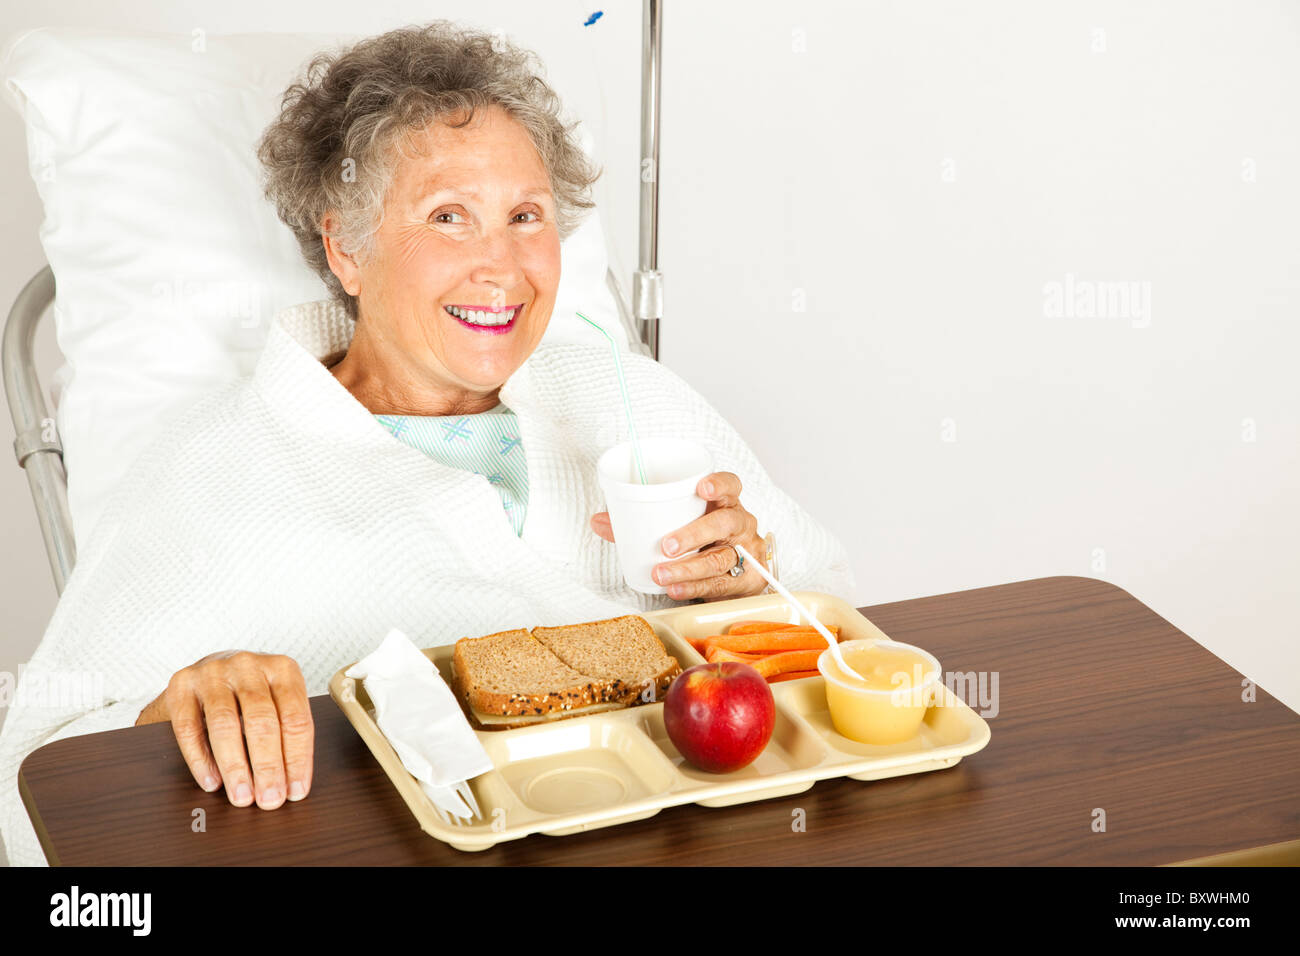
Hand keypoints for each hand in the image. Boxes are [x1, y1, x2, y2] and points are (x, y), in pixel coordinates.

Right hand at [135, 650, 313, 809]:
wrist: (207, 673)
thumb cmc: (250, 695)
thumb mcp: (278, 703)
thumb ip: (288, 735)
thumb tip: (293, 787)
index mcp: (283, 668)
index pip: (296, 718)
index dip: (297, 758)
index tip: (295, 790)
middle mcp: (248, 665)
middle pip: (261, 721)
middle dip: (267, 766)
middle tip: (269, 799)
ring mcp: (212, 672)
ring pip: (224, 724)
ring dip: (235, 766)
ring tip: (242, 795)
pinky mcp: (181, 684)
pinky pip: (189, 727)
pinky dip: (200, 759)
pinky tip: (211, 782)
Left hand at [590, 471, 767, 601]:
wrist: (740, 574)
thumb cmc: (708, 541)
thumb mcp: (684, 525)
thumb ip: (642, 522)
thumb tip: (600, 520)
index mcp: (726, 504)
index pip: (732, 486)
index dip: (720, 484)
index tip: (702, 487)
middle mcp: (740, 526)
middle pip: (724, 524)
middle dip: (695, 534)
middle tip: (667, 545)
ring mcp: (745, 554)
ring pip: (719, 559)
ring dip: (687, 568)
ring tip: (661, 573)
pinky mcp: (745, 581)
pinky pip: (719, 585)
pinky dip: (694, 588)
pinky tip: (675, 588)